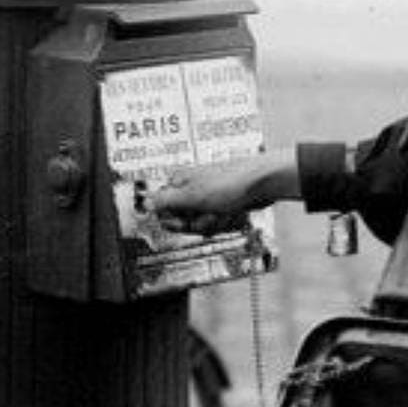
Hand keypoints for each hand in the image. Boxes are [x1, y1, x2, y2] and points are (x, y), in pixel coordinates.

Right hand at [147, 154, 292, 234]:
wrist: (263, 183)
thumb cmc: (230, 182)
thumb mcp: (192, 195)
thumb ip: (165, 201)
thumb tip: (144, 203)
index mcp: (178, 181)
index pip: (163, 210)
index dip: (174, 221)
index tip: (184, 222)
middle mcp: (191, 189)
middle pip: (183, 221)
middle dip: (197, 224)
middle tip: (209, 214)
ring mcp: (207, 198)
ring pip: (201, 224)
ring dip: (213, 223)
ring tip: (224, 212)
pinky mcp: (221, 205)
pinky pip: (216, 223)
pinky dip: (225, 222)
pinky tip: (232, 214)